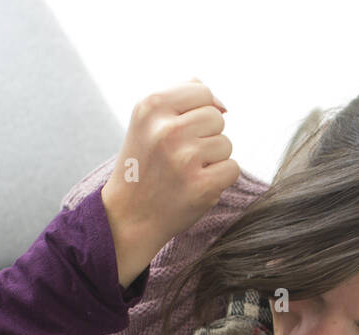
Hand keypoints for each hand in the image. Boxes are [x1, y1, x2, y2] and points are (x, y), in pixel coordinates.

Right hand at [100, 76, 239, 287]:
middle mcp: (166, 129)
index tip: (182, 132)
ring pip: (226, 144)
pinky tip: (194, 187)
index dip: (199, 112)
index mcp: (151, 106)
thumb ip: (181, 100)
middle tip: (179, 158)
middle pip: (216, 118)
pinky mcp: (200, 186)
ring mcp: (184, 158)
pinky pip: (232, 169)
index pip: (202, 91)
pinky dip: (219, 180)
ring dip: (212, 160)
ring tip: (184, 173)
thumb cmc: (142, 167)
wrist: (126, 218)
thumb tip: (222, 104)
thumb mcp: (146, 123)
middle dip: (205, 137)